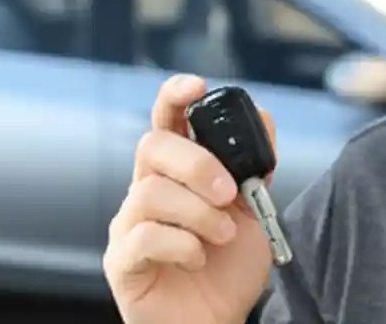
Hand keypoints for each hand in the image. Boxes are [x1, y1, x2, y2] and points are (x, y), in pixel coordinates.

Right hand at [104, 74, 276, 323]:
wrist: (219, 322)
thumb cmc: (229, 269)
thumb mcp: (254, 212)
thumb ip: (255, 166)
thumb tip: (263, 116)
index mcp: (176, 173)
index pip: (165, 121)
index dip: (174, 95)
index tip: (197, 86)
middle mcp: (145, 192)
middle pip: (152, 146)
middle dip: (197, 163)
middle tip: (230, 193)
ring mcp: (128, 226)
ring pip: (150, 192)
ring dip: (199, 212)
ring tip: (222, 236)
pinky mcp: (121, 263)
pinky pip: (142, 237)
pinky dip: (182, 245)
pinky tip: (199, 258)